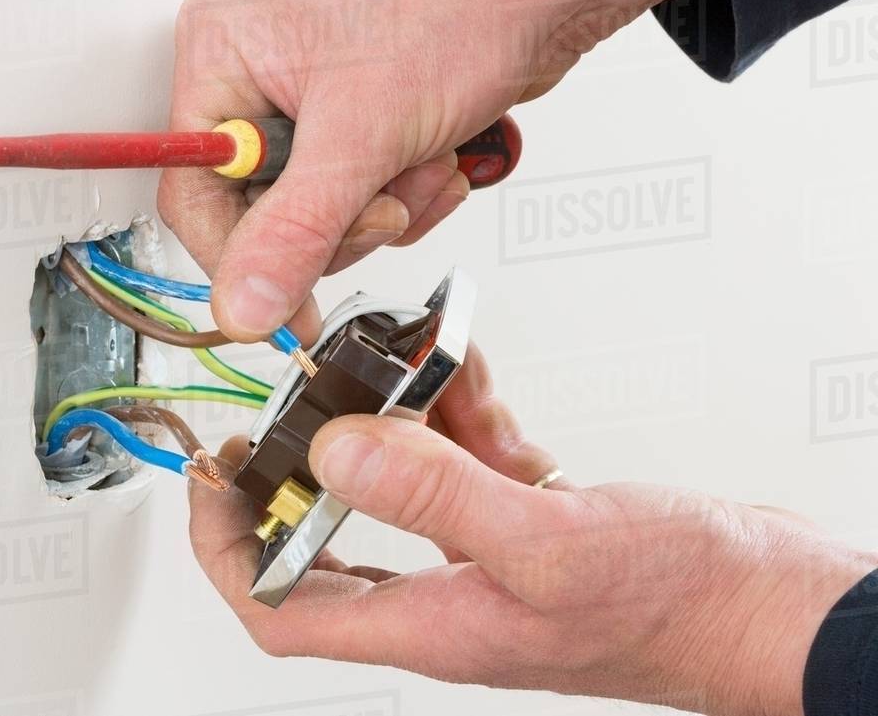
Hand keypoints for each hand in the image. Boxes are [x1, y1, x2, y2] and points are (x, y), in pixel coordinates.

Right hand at [160, 0, 725, 341]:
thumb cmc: (458, 2)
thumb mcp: (360, 134)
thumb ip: (295, 231)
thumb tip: (244, 306)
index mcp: (221, 54)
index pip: (194, 193)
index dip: (239, 261)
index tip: (281, 306)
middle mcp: (255, 77)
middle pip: (259, 215)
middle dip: (339, 222)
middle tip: (380, 197)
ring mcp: (308, 102)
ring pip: (318, 218)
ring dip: (383, 209)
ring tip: (419, 158)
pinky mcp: (357, 123)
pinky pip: (360, 202)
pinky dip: (406, 196)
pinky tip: (434, 155)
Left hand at [189, 344, 876, 715]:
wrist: (778, 609)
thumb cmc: (684, 605)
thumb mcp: (544, 541)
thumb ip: (433, 494)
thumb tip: (334, 452)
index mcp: (431, 622)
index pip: (281, 607)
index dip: (227, 549)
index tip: (210, 480)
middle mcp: (447, 594)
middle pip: (327, 545)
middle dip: (292, 477)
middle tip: (275, 417)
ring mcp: (488, 558)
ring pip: (400, 491)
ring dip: (385, 428)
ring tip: (380, 367)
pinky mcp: (529, 524)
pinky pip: (466, 465)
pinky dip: (457, 416)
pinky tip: (464, 373)